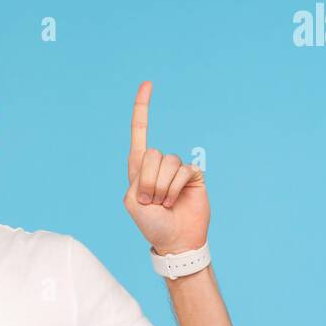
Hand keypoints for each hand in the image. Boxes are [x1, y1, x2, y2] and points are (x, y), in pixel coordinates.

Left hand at [123, 80, 208, 253]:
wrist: (175, 240)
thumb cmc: (151, 224)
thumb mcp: (132, 201)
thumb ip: (138, 176)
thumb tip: (160, 162)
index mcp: (139, 167)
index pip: (139, 133)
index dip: (142, 109)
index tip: (147, 84)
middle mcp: (158, 165)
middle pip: (152, 154)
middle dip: (148, 181)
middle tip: (151, 201)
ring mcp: (177, 169)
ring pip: (168, 163)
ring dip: (162, 188)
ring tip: (163, 203)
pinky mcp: (193, 175)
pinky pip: (184, 171)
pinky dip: (176, 189)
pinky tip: (176, 201)